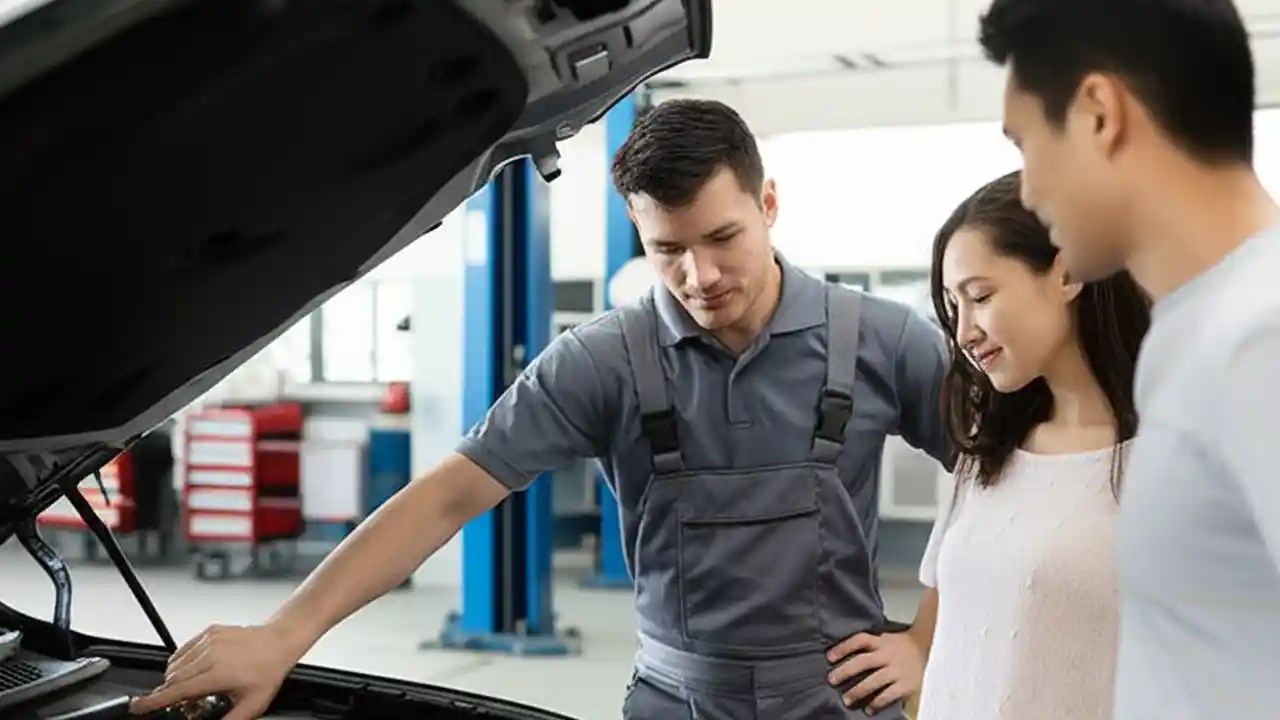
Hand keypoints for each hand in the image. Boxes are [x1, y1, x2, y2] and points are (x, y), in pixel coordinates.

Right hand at [129, 622, 307, 719]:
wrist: (279, 641)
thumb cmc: (269, 669)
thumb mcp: (252, 704)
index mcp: (218, 674)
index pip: (177, 690)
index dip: (155, 701)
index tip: (139, 706)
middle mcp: (211, 655)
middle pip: (172, 678)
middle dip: (171, 694)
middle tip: (185, 703)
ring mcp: (209, 640)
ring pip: (175, 663)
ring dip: (176, 678)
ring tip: (195, 686)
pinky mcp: (210, 631)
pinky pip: (184, 649)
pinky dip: (183, 662)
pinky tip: (197, 670)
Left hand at [826, 630, 924, 714]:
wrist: (929, 649)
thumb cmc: (901, 646)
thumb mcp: (885, 639)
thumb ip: (869, 644)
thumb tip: (842, 653)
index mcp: (881, 641)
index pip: (859, 640)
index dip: (843, 648)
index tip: (829, 657)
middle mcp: (887, 654)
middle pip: (862, 661)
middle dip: (845, 671)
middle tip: (831, 680)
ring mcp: (897, 670)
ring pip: (874, 681)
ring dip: (858, 691)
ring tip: (846, 699)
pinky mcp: (906, 684)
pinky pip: (889, 695)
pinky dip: (877, 703)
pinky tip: (869, 709)